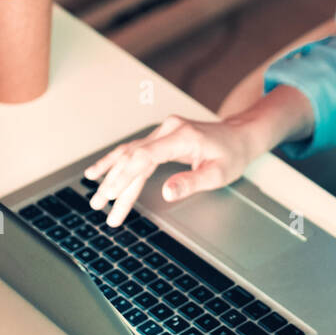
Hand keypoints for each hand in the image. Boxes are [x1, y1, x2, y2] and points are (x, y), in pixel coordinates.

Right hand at [83, 115, 257, 225]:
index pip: (146, 154)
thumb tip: (166, 192)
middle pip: (134, 156)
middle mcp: (169, 130)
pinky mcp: (161, 138)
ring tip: (96, 196)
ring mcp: (163, 132)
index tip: (112, 193)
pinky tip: (99, 171)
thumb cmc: (231, 154)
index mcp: (183, 136)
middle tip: (100, 204)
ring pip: (130, 154)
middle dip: (115, 182)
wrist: (239, 136)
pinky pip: (135, 151)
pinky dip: (117, 163)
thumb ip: (191, 182)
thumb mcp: (218, 173)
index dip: (126, 174)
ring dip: (112, 175)